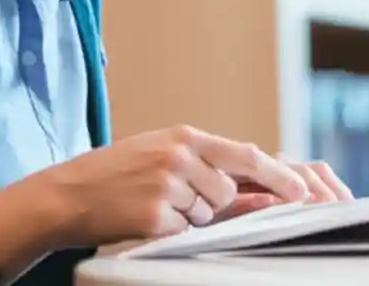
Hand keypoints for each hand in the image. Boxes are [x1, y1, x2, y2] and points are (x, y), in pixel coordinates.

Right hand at [22, 125, 333, 246]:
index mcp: (185, 137)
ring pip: (207, 214)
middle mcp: (180, 157)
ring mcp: (167, 186)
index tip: (301, 189)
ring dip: (189, 216)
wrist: (68, 194)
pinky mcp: (155, 216)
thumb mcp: (162, 153)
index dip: (277, 174)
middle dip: (212, 202)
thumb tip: (256, 187)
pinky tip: (143, 216)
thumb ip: (207, 164)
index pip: (246, 155)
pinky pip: (183, 231)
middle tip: (176, 196)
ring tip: (153, 202)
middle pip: (227, 192)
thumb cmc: (118, 173)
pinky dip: (169, 229)